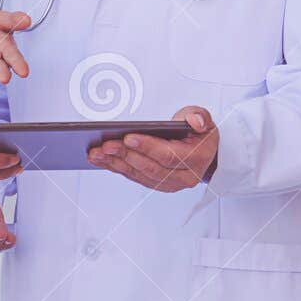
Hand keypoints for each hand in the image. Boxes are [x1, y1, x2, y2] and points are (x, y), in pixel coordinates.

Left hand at [88, 105, 217, 192]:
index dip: (147, 147)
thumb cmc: (200, 134)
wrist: (202, 152)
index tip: (128, 137)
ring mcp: (169, 183)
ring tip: (97, 152)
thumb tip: (194, 121)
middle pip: (150, 168)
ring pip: (139, 175)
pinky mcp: (156, 184)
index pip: (169, 155)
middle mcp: (183, 176)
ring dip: (116, 164)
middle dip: (126, 155)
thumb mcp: (204, 119)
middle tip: (106, 144)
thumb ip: (199, 116)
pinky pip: (134, 177)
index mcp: (197, 159)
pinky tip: (102, 159)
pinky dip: (116, 168)